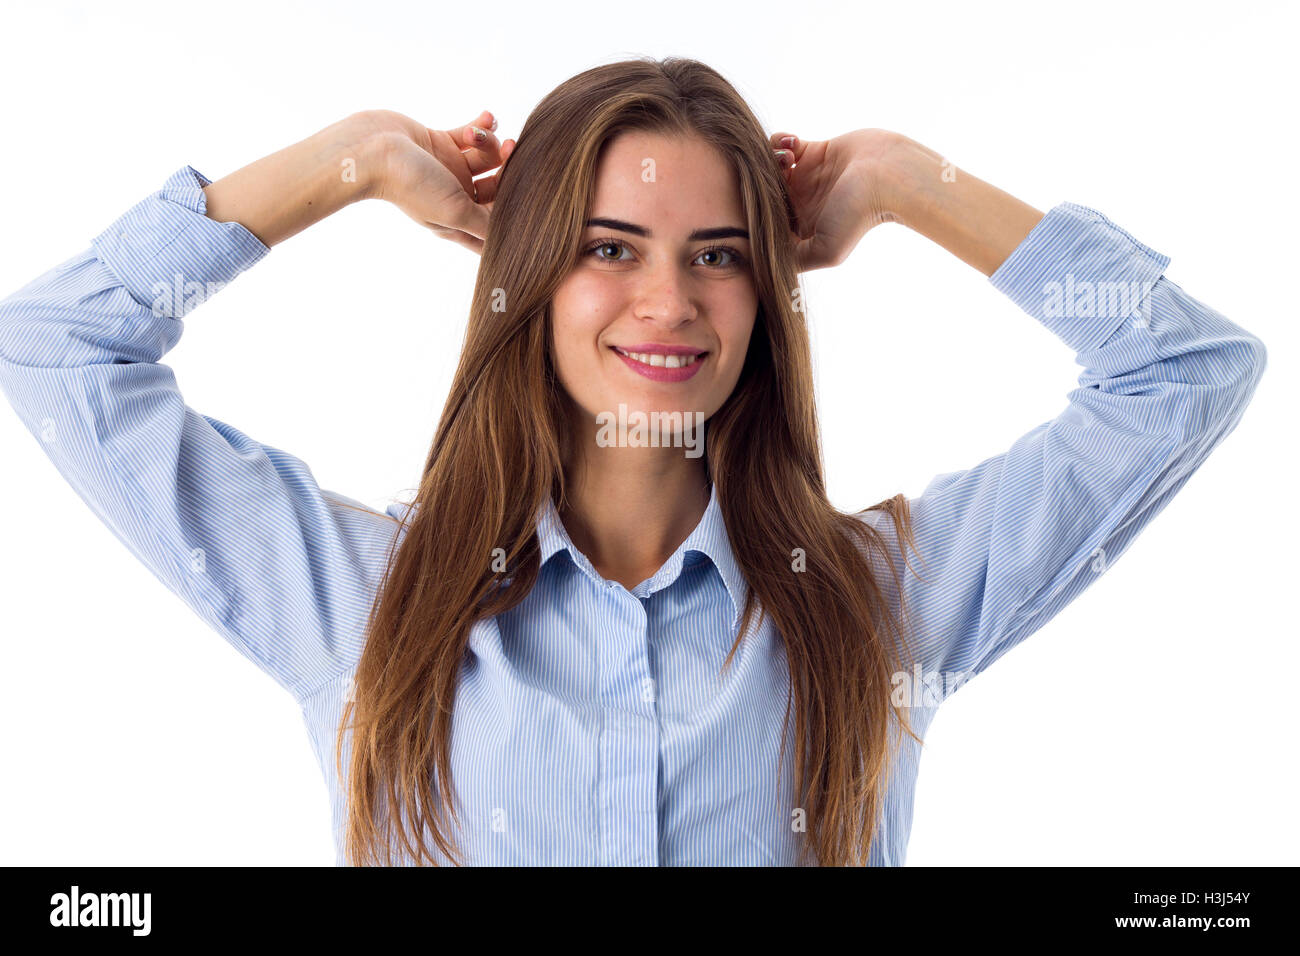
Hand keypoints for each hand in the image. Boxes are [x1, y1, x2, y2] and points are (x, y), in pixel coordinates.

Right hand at [356, 109, 515, 254]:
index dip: (513, 216)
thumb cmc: (411, 185)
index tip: (529, 201)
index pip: (494, 226)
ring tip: (477, 134)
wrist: (372, 148)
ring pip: (486, 157)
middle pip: (497, 188)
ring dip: (489, 142)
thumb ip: (487, 224)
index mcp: (458, 220)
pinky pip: (471, 134)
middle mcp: (455, 196)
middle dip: (507, 169)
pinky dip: (481, 126)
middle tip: (510, 150)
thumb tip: (517, 237)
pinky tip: (487, 117)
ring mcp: (448, 169)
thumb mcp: (456, 212)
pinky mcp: (441, 143)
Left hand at [768, 128, 903, 271]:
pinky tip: (790, 146)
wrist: (887, 175)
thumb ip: (794, 258)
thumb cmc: (858, 216)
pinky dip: (779, 142)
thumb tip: (764, 259)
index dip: (754, 213)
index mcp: (801, 228)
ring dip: (768, 160)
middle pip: (763, 194)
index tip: (753, 203)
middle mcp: (801, 204)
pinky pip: (783, 145)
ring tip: (784, 159)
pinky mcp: (813, 151)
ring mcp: (805, 177)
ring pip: (770, 168)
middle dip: (758, 183)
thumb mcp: (825, 251)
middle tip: (767, 176)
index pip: (765, 223)